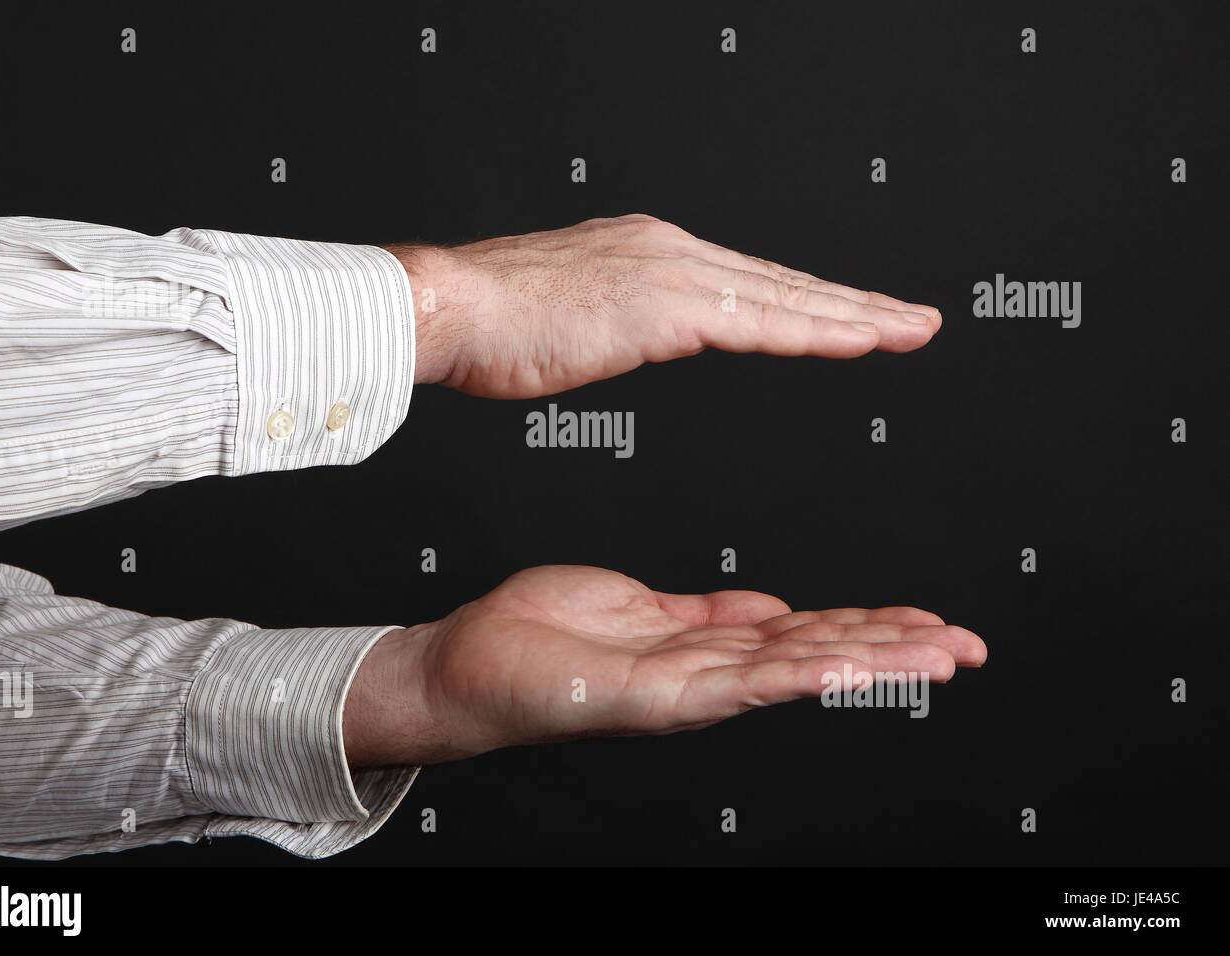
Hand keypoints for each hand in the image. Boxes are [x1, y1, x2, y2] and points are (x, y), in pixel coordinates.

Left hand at [343, 565, 985, 766]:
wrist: (468, 662)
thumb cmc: (544, 631)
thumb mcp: (646, 608)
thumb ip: (712, 614)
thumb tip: (774, 609)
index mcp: (706, 647)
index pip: (807, 636)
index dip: (873, 630)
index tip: (930, 622)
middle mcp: (704, 674)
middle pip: (816, 657)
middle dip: (894, 651)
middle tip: (967, 646)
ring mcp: (683, 689)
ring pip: (793, 673)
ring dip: (868, 665)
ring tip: (936, 656)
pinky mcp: (653, 696)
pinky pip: (736, 681)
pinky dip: (798, 673)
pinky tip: (847, 666)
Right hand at [389, 214, 942, 397]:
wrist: (449, 307)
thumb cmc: (492, 323)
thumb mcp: (570, 316)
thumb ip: (613, 322)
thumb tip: (623, 333)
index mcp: (650, 254)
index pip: (749, 283)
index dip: (808, 301)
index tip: (851, 316)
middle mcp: (671, 251)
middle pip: (783, 283)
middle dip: (854, 303)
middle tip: (913, 319)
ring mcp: (671, 273)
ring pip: (785, 298)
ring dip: (855, 317)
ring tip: (910, 331)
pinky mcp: (665, 306)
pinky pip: (758, 323)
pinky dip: (815, 332)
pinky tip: (860, 342)